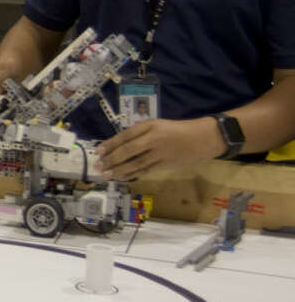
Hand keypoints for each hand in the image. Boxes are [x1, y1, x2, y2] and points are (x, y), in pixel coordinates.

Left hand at [96, 117, 223, 179]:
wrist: (203, 138)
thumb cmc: (177, 129)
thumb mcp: (157, 124)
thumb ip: (139, 132)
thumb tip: (117, 144)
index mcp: (150, 126)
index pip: (126, 135)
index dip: (111, 144)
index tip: (98, 151)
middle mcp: (154, 139)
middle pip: (129, 150)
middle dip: (111, 159)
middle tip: (98, 166)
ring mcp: (160, 153)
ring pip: (136, 164)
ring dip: (119, 170)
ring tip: (106, 175)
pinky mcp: (166, 165)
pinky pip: (145, 171)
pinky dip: (132, 175)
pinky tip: (122, 177)